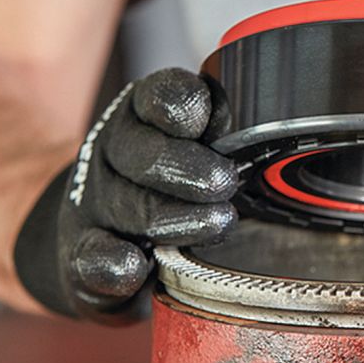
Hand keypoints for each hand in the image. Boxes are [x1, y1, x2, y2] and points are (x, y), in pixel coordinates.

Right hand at [14, 68, 237, 322]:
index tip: (204, 123)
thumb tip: (281, 145)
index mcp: (144, 114)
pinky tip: (133, 265)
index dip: (183, 106)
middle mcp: (115, 153)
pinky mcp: (83, 256)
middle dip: (187, 168)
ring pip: (129, 207)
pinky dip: (112, 262)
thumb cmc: (168, 181)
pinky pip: (92, 257)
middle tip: (225, 183)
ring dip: (172, 218)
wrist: (95, 230)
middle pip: (145, 154)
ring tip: (217, 224)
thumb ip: (223, 139)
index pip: (161, 97)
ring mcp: (96, 206)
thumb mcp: (192, 144)